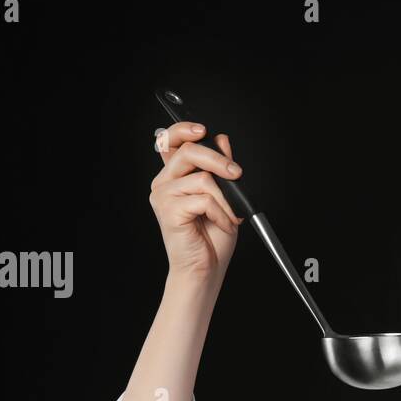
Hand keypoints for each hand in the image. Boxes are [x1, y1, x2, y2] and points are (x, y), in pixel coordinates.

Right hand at [149, 121, 244, 283]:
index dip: (185, 130)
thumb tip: (221, 140)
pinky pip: (204, 200)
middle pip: (189, 152)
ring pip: (202, 178)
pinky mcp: (168, 211)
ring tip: (229, 215)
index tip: (203, 131)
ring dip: (225, 199)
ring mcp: (163, 196)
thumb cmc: (212, 238)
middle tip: (237, 174)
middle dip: (218, 160)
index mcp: (174, 177)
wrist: (205, 269)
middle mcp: (164, 183)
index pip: (171, 141)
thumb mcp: (224, 197)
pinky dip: (221, 213)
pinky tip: (222, 224)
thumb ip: (221, 168)